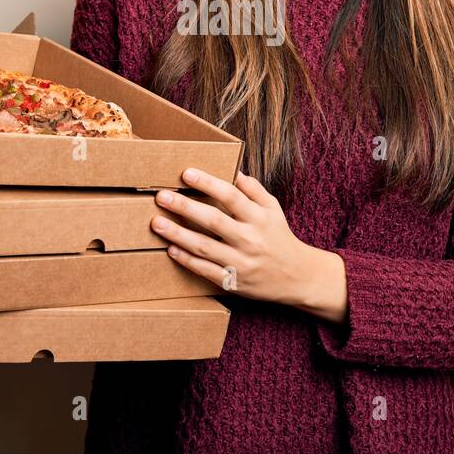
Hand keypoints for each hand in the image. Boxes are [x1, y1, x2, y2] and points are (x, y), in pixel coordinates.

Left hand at [152, 167, 347, 321]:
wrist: (297, 277)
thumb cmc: (279, 237)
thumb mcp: (273, 209)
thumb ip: (253, 190)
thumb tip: (234, 170)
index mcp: (259, 218)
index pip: (231, 197)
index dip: (208, 184)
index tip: (187, 173)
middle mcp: (250, 240)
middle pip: (214, 221)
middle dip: (185, 207)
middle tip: (162, 196)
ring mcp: (241, 263)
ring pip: (205, 248)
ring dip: (179, 234)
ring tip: (157, 223)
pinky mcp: (233, 282)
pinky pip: (206, 271)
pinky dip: (188, 261)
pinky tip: (171, 249)